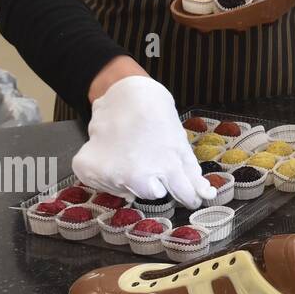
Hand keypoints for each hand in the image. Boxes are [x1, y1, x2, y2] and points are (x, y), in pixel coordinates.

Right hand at [74, 75, 215, 208]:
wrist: (125, 95)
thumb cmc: (157, 117)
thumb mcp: (180, 142)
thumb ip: (191, 171)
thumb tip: (207, 195)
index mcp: (166, 166)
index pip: (183, 194)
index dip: (189, 197)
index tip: (192, 198)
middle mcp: (138, 175)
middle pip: (153, 195)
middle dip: (156, 182)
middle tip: (151, 159)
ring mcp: (111, 174)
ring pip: (128, 191)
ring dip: (131, 179)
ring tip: (131, 154)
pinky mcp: (87, 169)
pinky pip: (103, 185)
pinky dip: (108, 173)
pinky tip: (113, 155)